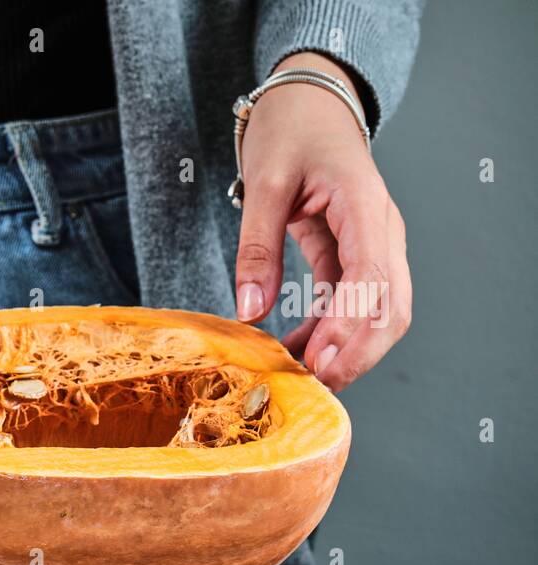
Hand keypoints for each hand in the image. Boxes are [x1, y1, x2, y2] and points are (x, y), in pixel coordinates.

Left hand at [234, 52, 411, 390]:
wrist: (309, 103)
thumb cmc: (291, 130)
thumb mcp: (265, 182)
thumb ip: (256, 246)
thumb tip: (248, 311)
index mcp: (365, 205)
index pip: (372, 277)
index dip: (348, 326)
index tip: (318, 361)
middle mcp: (381, 230)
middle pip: (392, 307)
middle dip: (357, 352)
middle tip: (314, 385)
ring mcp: (374, 245)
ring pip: (380, 313)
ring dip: (346, 350)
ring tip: (300, 376)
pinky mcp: (355, 256)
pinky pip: (352, 303)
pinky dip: (329, 332)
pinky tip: (298, 351)